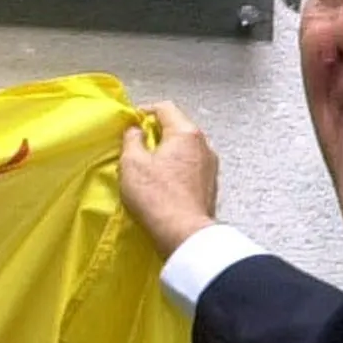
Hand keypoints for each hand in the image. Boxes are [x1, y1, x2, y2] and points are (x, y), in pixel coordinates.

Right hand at [119, 101, 218, 257]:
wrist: (183, 234)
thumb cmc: (156, 197)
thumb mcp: (132, 164)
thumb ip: (131, 140)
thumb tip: (135, 131)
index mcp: (186, 133)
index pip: (165, 108)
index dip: (144, 111)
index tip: (131, 122)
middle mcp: (204, 145)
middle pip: (178, 127)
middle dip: (156, 133)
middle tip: (137, 145)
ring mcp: (211, 166)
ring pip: (185, 148)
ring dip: (167, 152)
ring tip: (149, 166)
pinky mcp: (211, 185)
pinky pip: (191, 167)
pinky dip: (177, 168)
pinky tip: (164, 183)